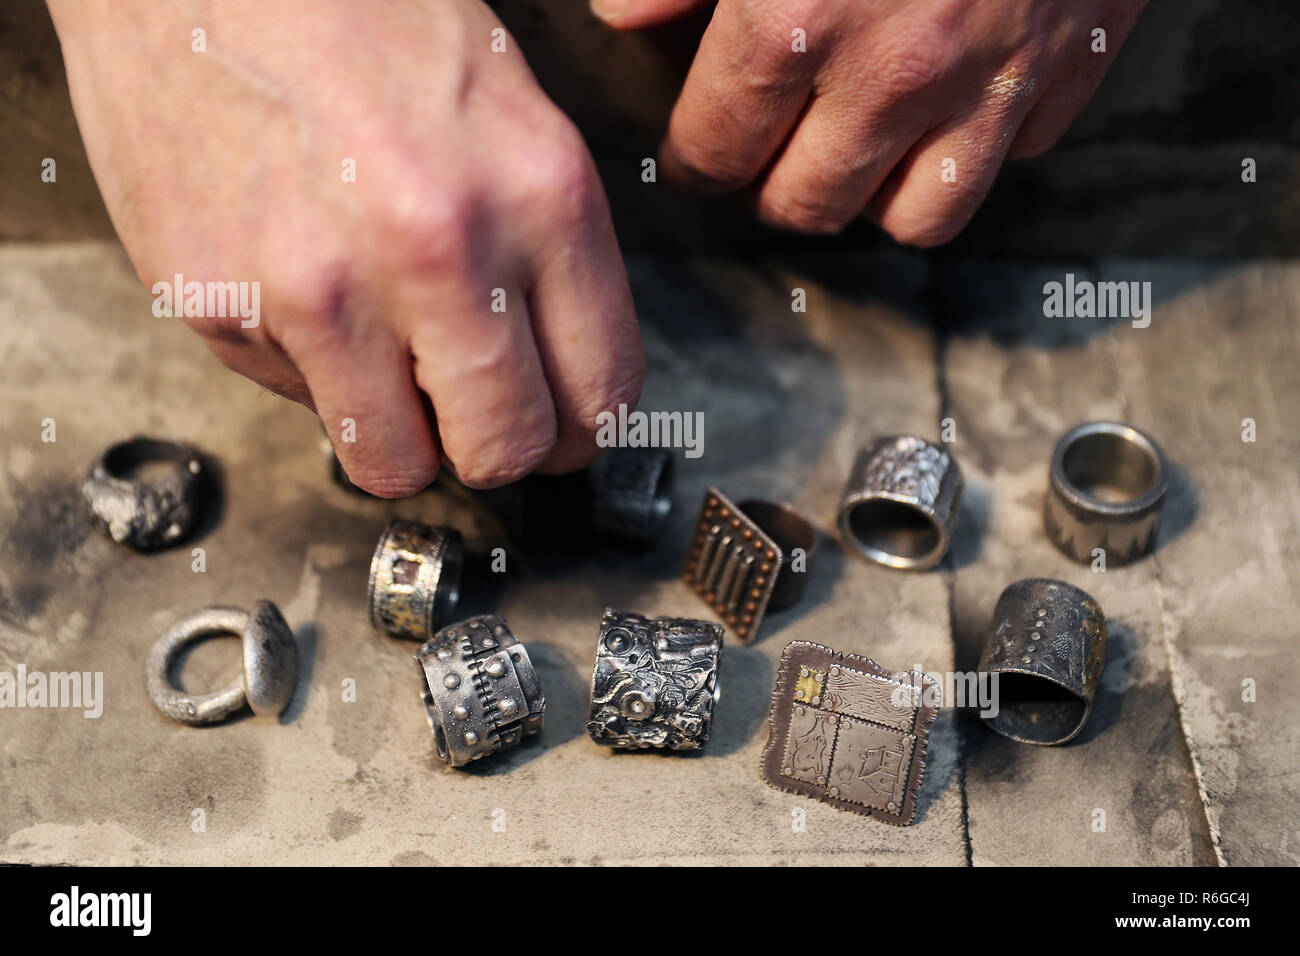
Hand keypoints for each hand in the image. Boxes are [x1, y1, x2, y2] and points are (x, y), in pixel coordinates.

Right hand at [49, 0, 642, 494]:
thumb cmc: (356, 8)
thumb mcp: (509, 106)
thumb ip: (546, 248)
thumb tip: (554, 366)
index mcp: (538, 195)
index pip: (599, 395)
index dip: (581, 431)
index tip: (561, 428)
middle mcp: (438, 251)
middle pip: (503, 451)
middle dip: (497, 446)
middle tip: (478, 417)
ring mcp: (320, 288)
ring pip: (397, 465)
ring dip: (404, 435)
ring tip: (391, 371)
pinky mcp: (221, 307)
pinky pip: (300, 404)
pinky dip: (314, 377)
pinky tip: (307, 296)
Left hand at [594, 0, 1145, 244]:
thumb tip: (625, 15)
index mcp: (796, 15)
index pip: (717, 149)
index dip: (695, 157)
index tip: (696, 152)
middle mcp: (894, 70)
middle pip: (807, 204)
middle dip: (773, 187)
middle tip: (767, 155)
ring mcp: (991, 80)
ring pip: (916, 219)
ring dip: (875, 197)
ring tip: (857, 157)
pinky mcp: (1067, 68)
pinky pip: (1011, 159)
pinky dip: (976, 146)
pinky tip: (953, 104)